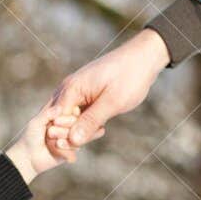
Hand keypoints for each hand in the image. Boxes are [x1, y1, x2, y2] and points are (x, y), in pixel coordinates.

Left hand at [6, 107, 99, 183]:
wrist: (30, 158)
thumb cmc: (31, 137)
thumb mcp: (36, 122)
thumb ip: (48, 114)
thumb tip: (60, 107)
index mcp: (60, 112)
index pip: (72, 107)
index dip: (66, 114)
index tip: (55, 121)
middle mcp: (68, 122)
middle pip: (76, 120)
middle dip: (62, 128)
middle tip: (49, 132)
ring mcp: (72, 134)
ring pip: (77, 133)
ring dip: (62, 137)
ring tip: (50, 140)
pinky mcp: (73, 147)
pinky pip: (75, 146)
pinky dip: (64, 148)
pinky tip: (56, 147)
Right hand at [41, 27, 169, 153]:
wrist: (144, 56)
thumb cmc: (130, 76)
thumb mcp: (113, 102)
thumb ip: (91, 121)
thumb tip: (72, 142)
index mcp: (71, 89)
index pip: (55, 122)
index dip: (65, 138)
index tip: (85, 143)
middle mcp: (67, 89)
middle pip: (58, 122)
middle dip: (71, 136)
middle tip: (100, 132)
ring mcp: (74, 91)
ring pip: (67, 120)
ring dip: (80, 130)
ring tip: (102, 128)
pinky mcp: (83, 93)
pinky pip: (76, 114)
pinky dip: (84, 123)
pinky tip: (101, 125)